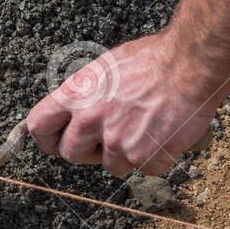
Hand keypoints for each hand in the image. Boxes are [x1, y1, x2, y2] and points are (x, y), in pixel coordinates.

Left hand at [26, 30, 220, 177]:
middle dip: (88, 151)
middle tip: (108, 138)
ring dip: (126, 154)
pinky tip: (164, 133)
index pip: (39, 126)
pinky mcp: (144, 156)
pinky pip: (145, 169)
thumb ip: (86, 94)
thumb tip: (75, 114)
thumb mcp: (105, 67)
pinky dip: (156, 156)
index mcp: (76, 95)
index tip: (56, 142)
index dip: (47, 139)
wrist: (190, 64)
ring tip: (144, 128)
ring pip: (112, 166)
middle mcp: (91, 120)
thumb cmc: (152, 59)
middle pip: (71, 154)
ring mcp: (117, 142)